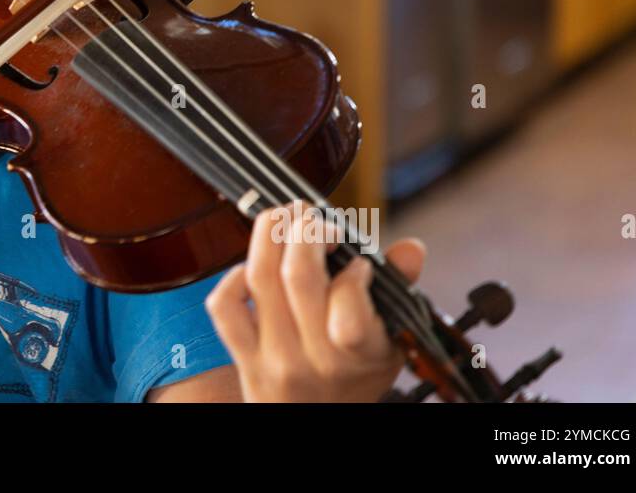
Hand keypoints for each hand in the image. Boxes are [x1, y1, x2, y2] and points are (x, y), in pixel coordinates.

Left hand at [205, 200, 425, 401]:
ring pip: (260, 278)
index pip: (349, 304)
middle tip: (312, 214)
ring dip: (270, 234)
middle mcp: (312, 359)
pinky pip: (224, 306)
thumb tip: (411, 248)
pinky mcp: (242, 356)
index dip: (354, 271)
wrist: (313, 421)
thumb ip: (399, 292)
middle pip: (298, 275)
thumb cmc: (353, 377)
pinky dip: (232, 276)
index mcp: (357, 356)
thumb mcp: (390, 345)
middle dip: (306, 230)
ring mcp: (273, 358)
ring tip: (284, 218)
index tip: (359, 263)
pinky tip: (252, 266)